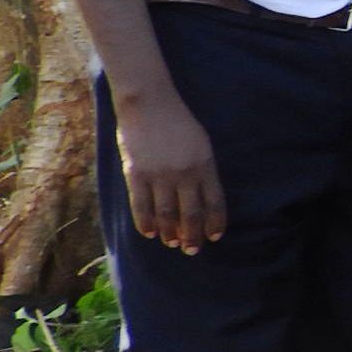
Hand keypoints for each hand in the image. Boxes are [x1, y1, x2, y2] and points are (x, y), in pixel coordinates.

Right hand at [115, 91, 226, 253]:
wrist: (148, 102)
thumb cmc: (177, 122)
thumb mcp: (201, 143)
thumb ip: (204, 169)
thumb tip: (203, 198)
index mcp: (205, 165)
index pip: (214, 203)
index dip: (215, 223)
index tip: (215, 237)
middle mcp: (185, 173)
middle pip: (192, 214)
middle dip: (193, 235)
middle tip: (192, 250)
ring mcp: (160, 174)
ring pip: (167, 214)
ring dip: (170, 233)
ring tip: (171, 243)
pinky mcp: (136, 173)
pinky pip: (141, 206)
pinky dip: (146, 223)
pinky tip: (150, 233)